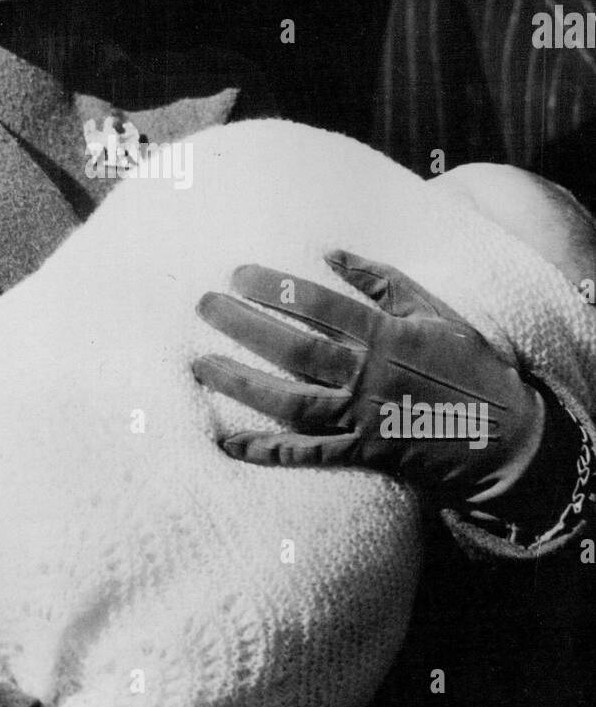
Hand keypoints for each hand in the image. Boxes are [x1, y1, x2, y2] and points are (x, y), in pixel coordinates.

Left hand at [192, 251, 545, 507]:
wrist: (506, 437)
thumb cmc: (469, 366)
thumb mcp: (435, 311)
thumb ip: (383, 280)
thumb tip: (331, 251)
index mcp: (387, 336)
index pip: (320, 306)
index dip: (275, 288)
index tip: (237, 273)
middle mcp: (369, 376)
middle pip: (295, 349)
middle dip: (244, 326)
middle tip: (203, 306)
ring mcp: (362, 418)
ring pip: (291, 401)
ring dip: (242, 384)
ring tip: (200, 365)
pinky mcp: (360, 453)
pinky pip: (305, 455)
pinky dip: (264, 451)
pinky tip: (225, 443)